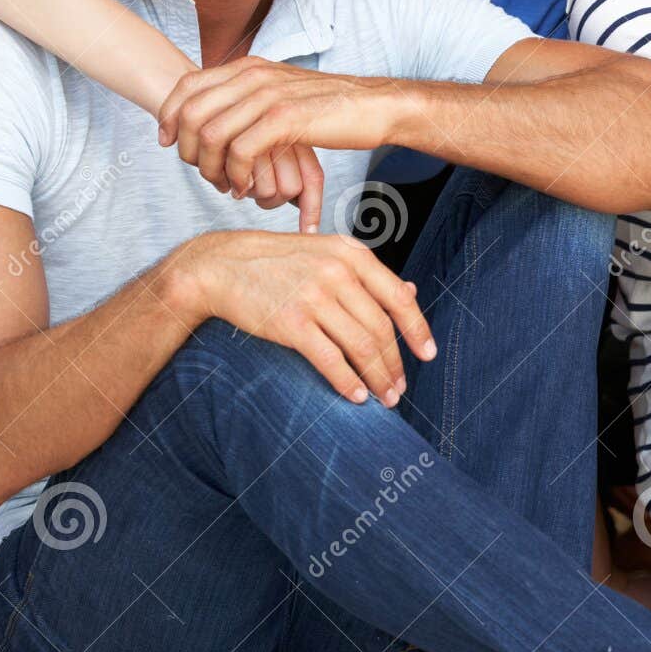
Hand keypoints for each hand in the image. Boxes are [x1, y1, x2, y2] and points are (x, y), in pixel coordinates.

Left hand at [157, 59, 389, 220]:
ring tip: (227, 185)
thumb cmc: (330, 106)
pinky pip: (240, 150)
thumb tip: (220, 112)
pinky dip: (236, 175)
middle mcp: (252, 76)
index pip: (187, 86)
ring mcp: (268, 96)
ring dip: (211, 169)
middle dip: (185, 150)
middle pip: (190, 113)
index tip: (166, 143)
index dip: (168, 116)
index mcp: (248, 67)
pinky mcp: (285, 119)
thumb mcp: (282, 91)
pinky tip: (246, 187)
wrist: (374, 105)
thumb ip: (250, 96)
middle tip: (203, 173)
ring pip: (210, 135)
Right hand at [178, 228, 435, 404]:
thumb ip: (366, 274)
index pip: (397, 297)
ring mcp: (314, 296)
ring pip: (361, 346)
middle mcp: (337, 272)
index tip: (427, 354)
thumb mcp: (327, 254)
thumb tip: (410, 291)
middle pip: (380, 328)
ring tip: (385, 398)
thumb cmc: (279, 262)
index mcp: (351, 254)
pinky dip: (348, 382)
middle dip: (395, 364)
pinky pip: (331, 359)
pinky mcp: (291, 322)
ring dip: (377, 378)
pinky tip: (356, 396)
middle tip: (400, 388)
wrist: (222, 265)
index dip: (417, 329)